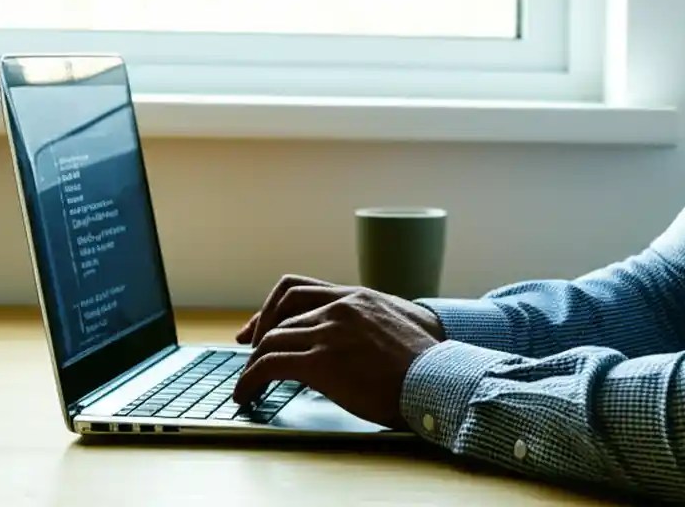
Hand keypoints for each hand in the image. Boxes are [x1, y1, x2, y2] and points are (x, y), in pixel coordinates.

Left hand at [232, 275, 445, 428]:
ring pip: (271, 340)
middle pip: (279, 313)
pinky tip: (246, 395)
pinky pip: (269, 365)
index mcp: (357, 297)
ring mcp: (330, 332)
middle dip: (258, 334)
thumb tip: (353, 345)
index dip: (270, 309)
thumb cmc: (425, 363)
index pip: (297, 289)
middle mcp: (340, 308)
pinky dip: (250, 380)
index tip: (258, 328)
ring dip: (252, 363)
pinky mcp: (322, 362)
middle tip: (247, 353)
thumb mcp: (397, 326)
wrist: (438, 378)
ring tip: (247, 384)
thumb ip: (368, 325)